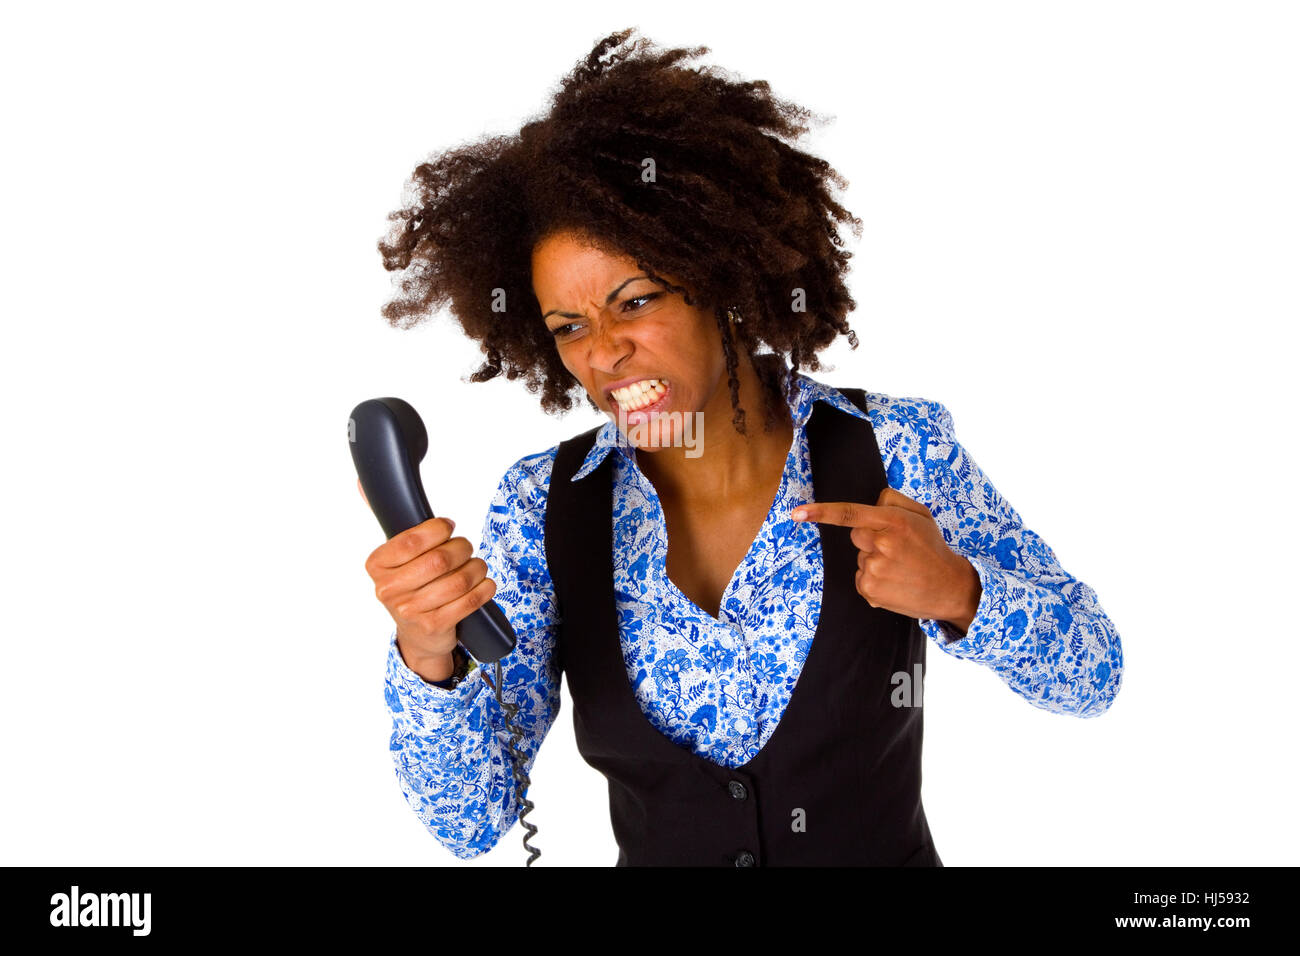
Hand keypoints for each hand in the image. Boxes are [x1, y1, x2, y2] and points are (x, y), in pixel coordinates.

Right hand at [360, 481, 495, 678]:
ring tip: (476, 566)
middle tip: (465, 548)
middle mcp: (388, 589)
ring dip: (476, 568)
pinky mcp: (433, 627)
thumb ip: (388, 520)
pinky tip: (484, 583)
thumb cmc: (411, 584)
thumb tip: (363, 481)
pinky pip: (469, 601)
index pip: (411, 540)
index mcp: (376, 565)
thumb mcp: (396, 556)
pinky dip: (483, 588)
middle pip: (440, 559)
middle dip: (462, 548)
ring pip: (458, 580)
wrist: (417, 635)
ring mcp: (409, 611)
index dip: (438, 530)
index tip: (448, 527)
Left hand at [791, 487, 979, 632]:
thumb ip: (893, 500)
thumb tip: (870, 502)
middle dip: (870, 539)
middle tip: (897, 549)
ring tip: (901, 568)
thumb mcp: (921, 515)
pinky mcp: (870, 591)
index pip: (849, 513)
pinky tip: (895, 582)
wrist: (950, 588)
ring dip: (874, 561)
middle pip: (855, 535)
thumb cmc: (932, 548)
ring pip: (860, 558)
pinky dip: (873, 580)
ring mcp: (875, 570)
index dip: (820, 513)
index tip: (797, 513)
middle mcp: (882, 545)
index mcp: (893, 522)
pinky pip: (860, 579)